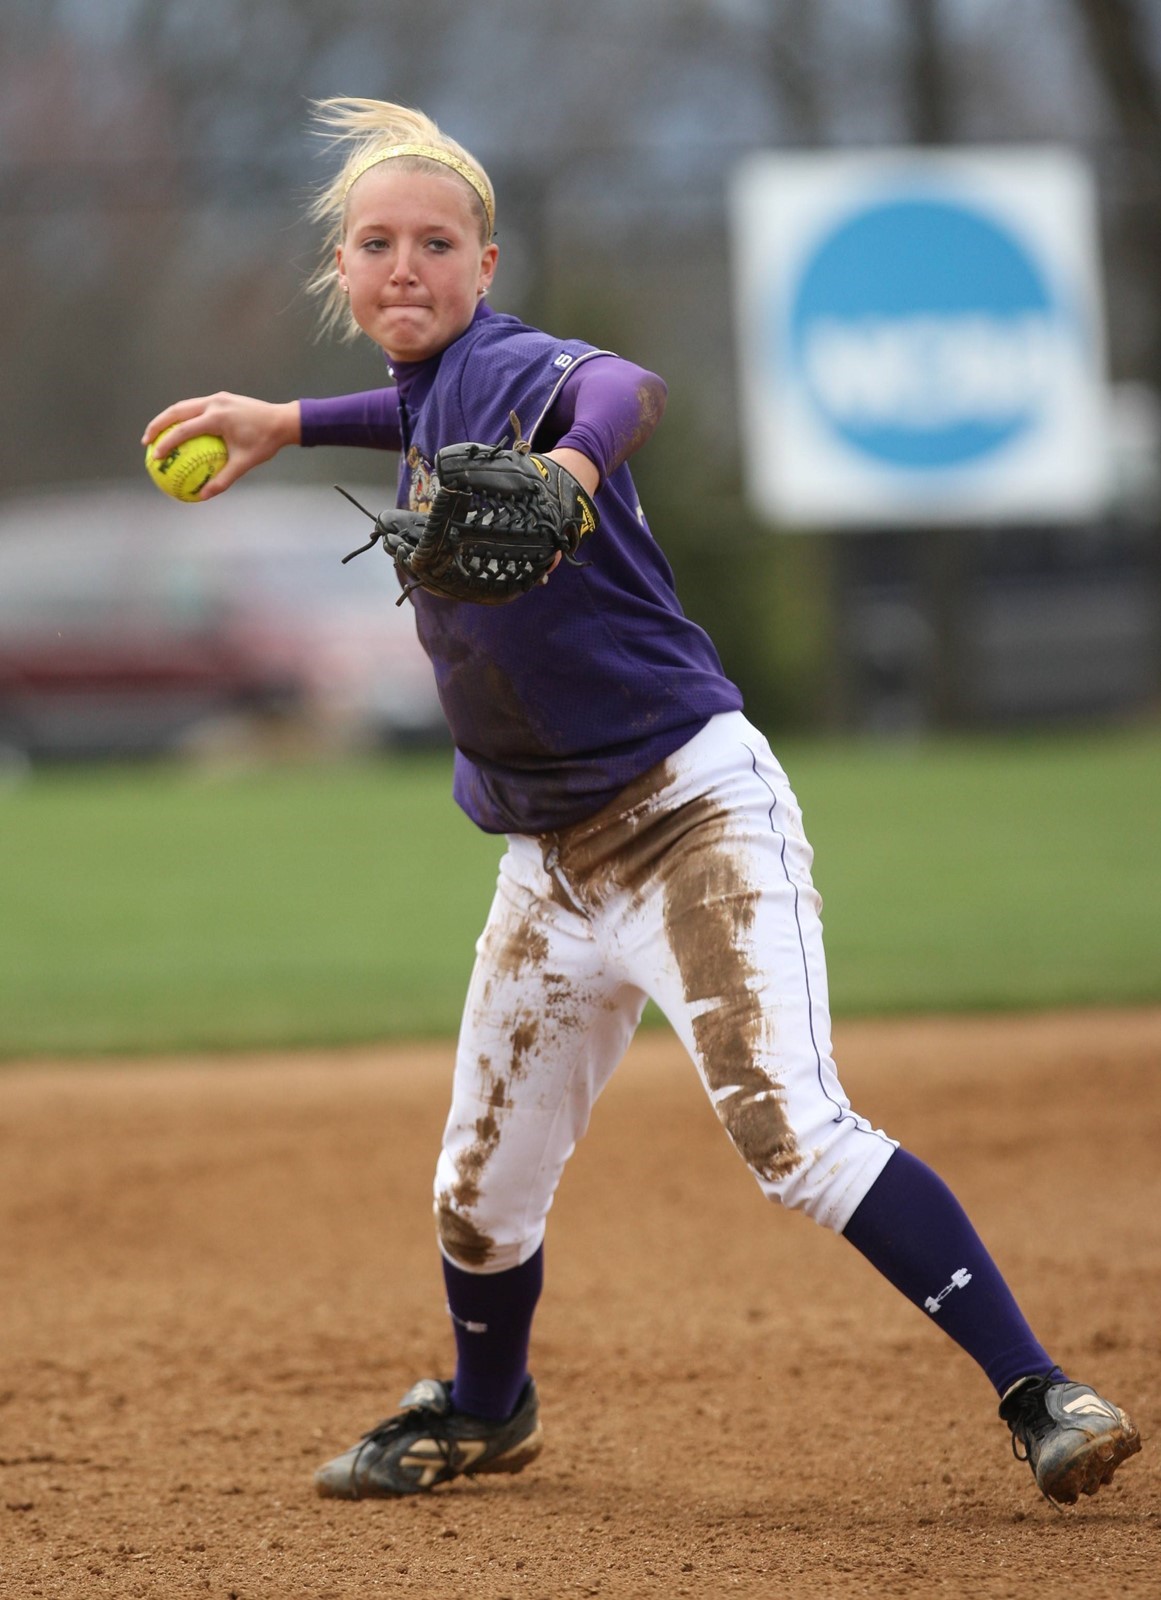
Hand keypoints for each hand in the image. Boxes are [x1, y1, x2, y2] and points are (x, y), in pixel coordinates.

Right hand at [140, 392, 300, 499]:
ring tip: (156, 435)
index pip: (185, 430)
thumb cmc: (266, 443)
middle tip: (146, 442)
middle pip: (176, 411)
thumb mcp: (245, 463)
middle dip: (157, 425)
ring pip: (184, 406)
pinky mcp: (221, 398)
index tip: (156, 456)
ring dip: (168, 419)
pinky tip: (179, 432)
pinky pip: (196, 407)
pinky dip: (183, 417)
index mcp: (218, 417)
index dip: (167, 443)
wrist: (283, 421)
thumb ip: (224, 479)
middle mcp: (214, 402)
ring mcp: (217, 398)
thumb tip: (204, 495)